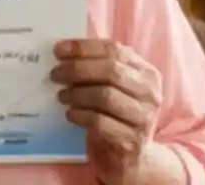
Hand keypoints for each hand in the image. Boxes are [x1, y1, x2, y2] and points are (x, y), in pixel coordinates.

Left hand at [52, 39, 161, 184]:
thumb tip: (64, 51)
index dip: (84, 48)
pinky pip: (100, 122)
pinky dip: (80, 115)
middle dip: (77, 69)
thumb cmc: (118, 115)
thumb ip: (99, 67)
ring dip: (77, 93)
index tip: (58, 49)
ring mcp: (143, 118)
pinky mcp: (131, 140)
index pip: (115, 50)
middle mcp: (150, 93)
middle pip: (111, 71)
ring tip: (61, 95)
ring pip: (105, 96)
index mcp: (147, 73)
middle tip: (55, 74)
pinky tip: (70, 114)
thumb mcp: (117, 88)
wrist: (133, 156)